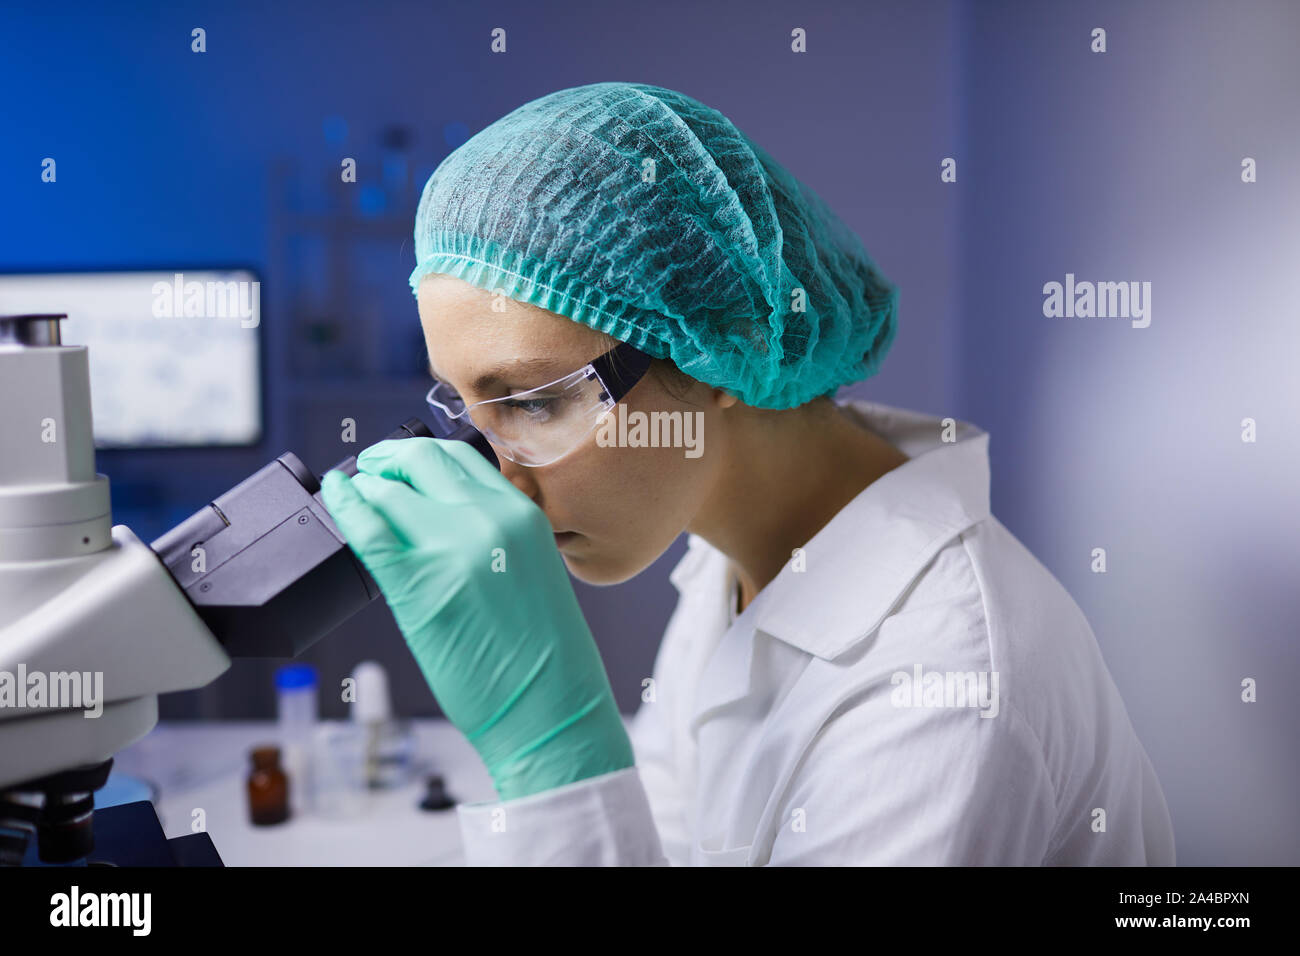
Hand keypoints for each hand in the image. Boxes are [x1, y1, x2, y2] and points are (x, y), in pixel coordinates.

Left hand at [319, 437, 632, 800]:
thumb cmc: (545, 655)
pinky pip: (367, 530)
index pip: (459, 458)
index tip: (401, 464)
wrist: (550, 705)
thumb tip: (442, 519)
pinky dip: (344, 506)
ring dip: (365, 489)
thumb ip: (494, 534)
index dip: (420, 455)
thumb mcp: (531, 570)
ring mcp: (450, 548)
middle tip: (371, 472)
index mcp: (521, 514)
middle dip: (387, 461)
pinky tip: (336, 498)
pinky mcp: (415, 585)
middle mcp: (486, 520)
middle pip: (420, 461)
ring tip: (354, 498)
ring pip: (388, 491)